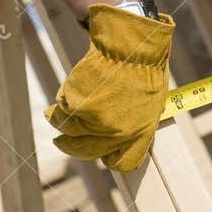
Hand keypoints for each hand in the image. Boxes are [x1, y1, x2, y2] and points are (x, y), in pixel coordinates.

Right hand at [45, 4, 174, 171]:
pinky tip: (67, 92)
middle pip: (86, 152)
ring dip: (62, 122)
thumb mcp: (152, 103)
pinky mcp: (76, 106)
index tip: (102, 152)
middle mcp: (115, 134)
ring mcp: (94, 121)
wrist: (131, 47)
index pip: (123, 164)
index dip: (110, 157)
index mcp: (139, 136)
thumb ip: (136, 125)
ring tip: (59, 113)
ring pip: (67, 132)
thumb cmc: (146, 70)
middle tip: (63, 141)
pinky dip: (60, 103)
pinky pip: (61, 111)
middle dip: (72, 147)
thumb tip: (121, 135)